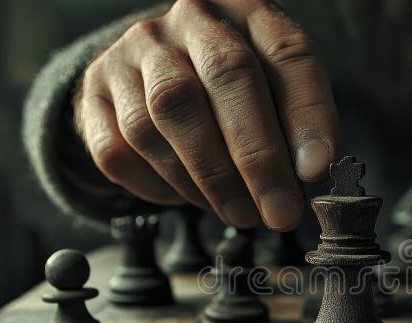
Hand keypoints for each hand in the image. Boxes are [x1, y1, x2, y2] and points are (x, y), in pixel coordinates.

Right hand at [74, 0, 338, 229]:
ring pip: (166, 117)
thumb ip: (298, 124)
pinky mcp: (95, 91)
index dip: (307, 114)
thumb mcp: (276, 92)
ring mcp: (134, 52)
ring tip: (241, 214)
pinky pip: (120, 149)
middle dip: (258, 158)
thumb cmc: (232, 91)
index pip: (288, 53)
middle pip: (226, 77)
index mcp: (247, 11)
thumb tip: (310, 172)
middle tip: (280, 213)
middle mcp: (189, 20)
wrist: (153, 75)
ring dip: (210, 180)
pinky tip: (189, 197)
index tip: (316, 171)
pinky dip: (159, 186)